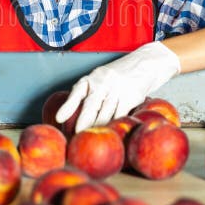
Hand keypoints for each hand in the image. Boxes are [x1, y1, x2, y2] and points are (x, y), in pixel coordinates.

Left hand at [55, 41, 179, 132]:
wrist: (144, 64)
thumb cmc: (117, 77)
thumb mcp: (100, 79)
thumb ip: (89, 93)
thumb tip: (72, 116)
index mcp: (92, 77)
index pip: (77, 91)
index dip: (67, 106)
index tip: (59, 119)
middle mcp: (103, 81)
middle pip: (91, 106)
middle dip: (83, 123)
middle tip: (77, 137)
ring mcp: (117, 89)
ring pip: (105, 114)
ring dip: (98, 128)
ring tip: (92, 140)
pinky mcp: (131, 97)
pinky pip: (119, 115)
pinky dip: (114, 125)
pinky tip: (110, 133)